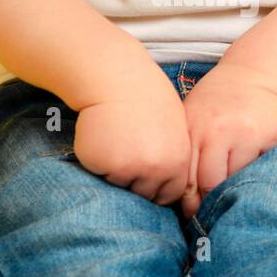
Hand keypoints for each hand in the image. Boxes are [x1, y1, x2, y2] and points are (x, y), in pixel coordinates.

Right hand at [73, 88, 191, 204]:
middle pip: (144, 195)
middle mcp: (155, 169)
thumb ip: (174, 159)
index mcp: (177, 162)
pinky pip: (100, 174)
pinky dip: (98, 163)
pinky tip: (104, 140)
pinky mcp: (103, 164)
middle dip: (135, 181)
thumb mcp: (175, 129)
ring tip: (117, 143)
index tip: (147, 178)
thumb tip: (170, 186)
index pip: (169, 196)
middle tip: (129, 154)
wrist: (117, 80)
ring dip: (116, 173)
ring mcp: (128, 168)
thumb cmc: (147, 99)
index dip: (157, 190)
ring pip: (120, 186)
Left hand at [179, 63, 276, 218]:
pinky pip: (258, 169)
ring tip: (229, 196)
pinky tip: (250, 171)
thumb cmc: (216, 104)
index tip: (190, 216)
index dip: (188, 203)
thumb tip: (181, 199)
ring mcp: (244, 133)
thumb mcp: (191, 119)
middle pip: (209, 183)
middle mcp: (216, 130)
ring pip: (235, 179)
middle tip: (209, 215)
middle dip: (209, 204)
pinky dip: (253, 176)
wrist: (253, 76)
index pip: (186, 177)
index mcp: (192, 128)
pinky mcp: (269, 136)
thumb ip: (186, 153)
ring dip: (232, 192)